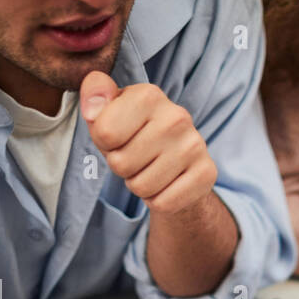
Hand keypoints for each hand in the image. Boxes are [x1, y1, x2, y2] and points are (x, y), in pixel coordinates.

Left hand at [81, 71, 216, 216]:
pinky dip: (158, 201)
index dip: (104, 143)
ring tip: (151, 170)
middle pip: (120, 163)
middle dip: (121, 167)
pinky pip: (163, 203)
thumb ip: (94, 96)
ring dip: (139, 186)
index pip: (104, 133)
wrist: (178, 163)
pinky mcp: (206, 173)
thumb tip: (92, 109)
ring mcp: (195, 145)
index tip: (118, 138)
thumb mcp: (108, 112)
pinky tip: (167, 184)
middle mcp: (176, 116)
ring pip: (141, 187)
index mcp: (149, 95)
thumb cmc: (135, 135)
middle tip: (136, 158)